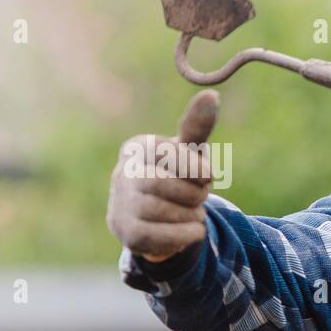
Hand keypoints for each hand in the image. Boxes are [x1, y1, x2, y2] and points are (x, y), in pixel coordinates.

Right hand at [106, 89, 218, 262]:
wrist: (160, 219)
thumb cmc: (176, 177)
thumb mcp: (189, 152)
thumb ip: (197, 126)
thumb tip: (211, 94)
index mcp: (137, 148)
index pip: (169, 153)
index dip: (196, 168)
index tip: (207, 176)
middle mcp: (122, 173)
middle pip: (165, 184)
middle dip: (193, 194)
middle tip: (198, 198)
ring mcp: (119, 204)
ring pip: (165, 211)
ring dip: (191, 215)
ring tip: (190, 213)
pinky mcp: (125, 232)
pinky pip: (162, 236)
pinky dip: (186, 235)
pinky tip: (191, 230)